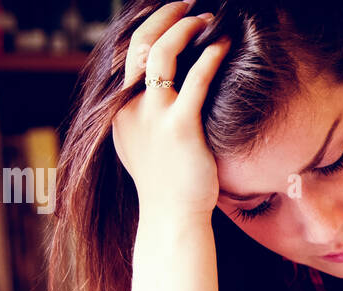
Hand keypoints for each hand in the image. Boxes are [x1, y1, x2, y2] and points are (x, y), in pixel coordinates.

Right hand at [113, 1, 229, 219]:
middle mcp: (130, 107)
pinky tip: (223, 47)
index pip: (128, 53)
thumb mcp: (142, 146)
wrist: (172, 218)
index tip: (170, 14)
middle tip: (188, 3)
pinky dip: (209, 58)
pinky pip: (195, 82)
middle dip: (164, 16)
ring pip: (162, 54)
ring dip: (185, 29)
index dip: (149, 27)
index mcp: (119, 110)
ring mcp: (153, 117)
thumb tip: (154, 93)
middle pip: (140, 44)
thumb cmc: (167, 184)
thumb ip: (143, 117)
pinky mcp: (180, 128)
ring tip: (206, 19)